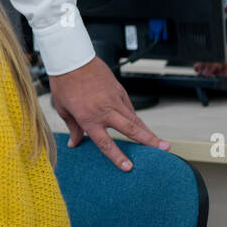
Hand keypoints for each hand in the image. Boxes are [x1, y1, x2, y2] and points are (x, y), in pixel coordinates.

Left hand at [47, 57, 168, 170]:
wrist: (71, 59)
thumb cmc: (64, 83)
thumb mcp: (62, 108)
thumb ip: (72, 127)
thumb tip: (74, 143)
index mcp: (88, 118)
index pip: (105, 143)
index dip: (117, 157)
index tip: (129, 167)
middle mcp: (104, 110)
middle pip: (131, 129)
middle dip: (149, 141)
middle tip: (164, 150)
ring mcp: (114, 99)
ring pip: (135, 118)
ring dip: (148, 131)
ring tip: (161, 143)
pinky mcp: (119, 90)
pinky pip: (129, 107)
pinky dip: (135, 117)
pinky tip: (141, 125)